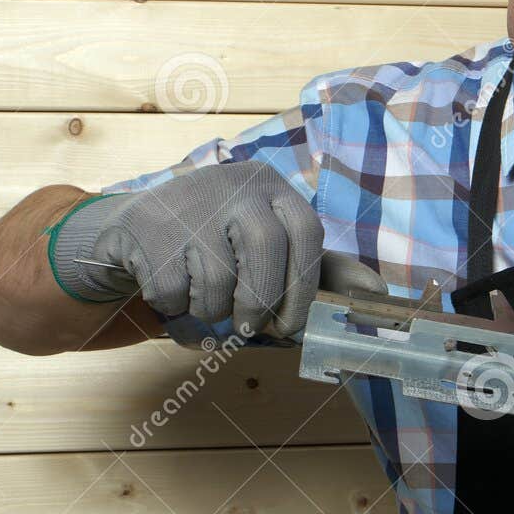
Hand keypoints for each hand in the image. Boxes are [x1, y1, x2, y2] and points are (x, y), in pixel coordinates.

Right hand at [50, 160, 367, 337]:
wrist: (134, 229)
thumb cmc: (219, 243)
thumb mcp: (272, 246)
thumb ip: (322, 269)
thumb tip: (379, 292)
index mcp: (272, 187)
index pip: (307, 232)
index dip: (306, 286)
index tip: (294, 325)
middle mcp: (234, 184)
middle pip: (266, 252)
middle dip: (262, 304)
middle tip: (252, 328)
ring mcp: (188, 202)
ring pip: (217, 280)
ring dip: (213, 312)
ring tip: (205, 305)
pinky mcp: (148, 227)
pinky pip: (173, 291)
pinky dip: (176, 311)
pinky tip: (171, 296)